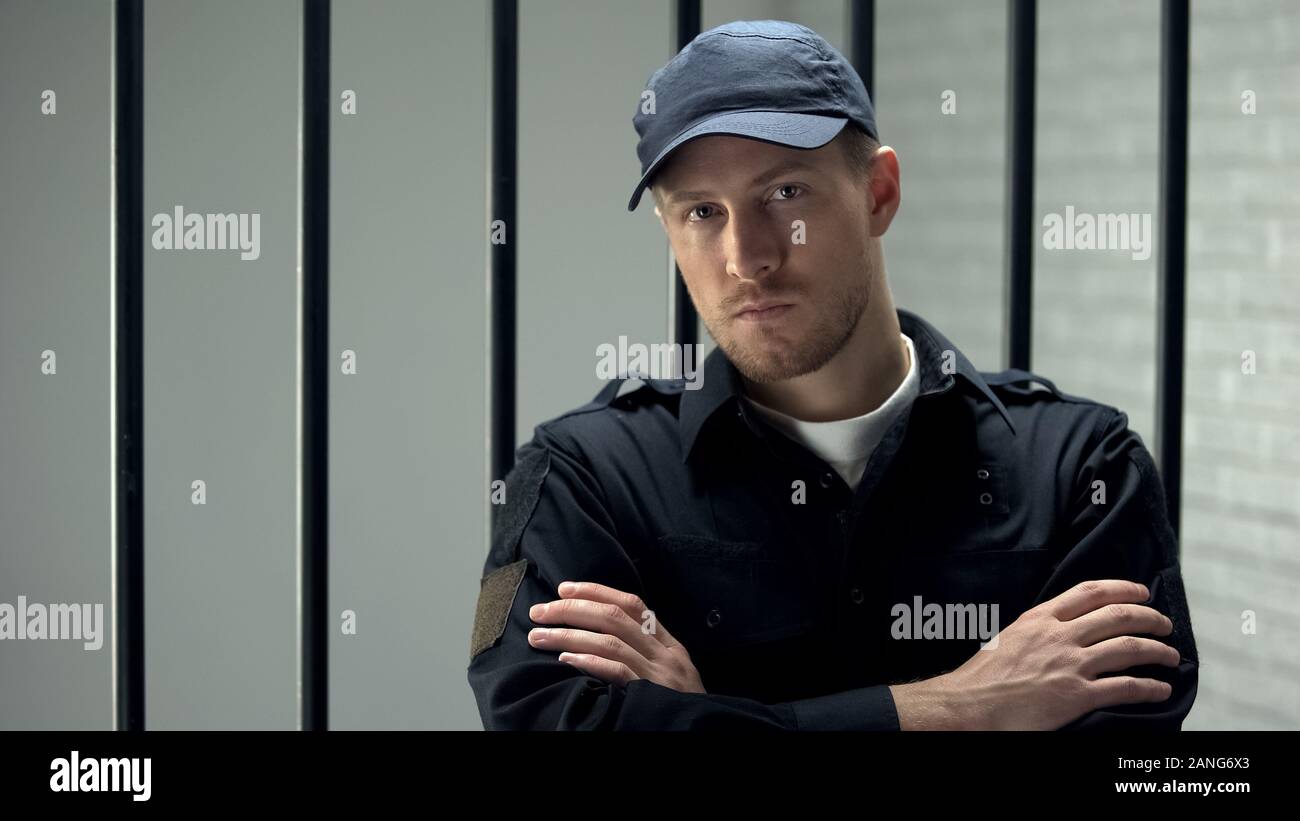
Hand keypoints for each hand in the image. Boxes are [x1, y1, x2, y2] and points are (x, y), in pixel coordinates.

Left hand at [527, 581, 705, 693]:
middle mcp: (664, 653)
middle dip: (572, 610)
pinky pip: (617, 672)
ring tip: (539, 636)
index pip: (631, 605)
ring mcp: (658, 675)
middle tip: (539, 611)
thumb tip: (598, 633)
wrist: (706, 731)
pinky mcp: (650, 696)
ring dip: (569, 635)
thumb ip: (643, 651)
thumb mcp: (669, 672)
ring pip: (610, 642)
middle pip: (614, 618)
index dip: (596, 591)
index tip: (564, 588)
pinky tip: (565, 659)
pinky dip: (589, 661)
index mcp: (668, 643)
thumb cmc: (679, 704)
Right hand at [893, 579, 1180, 729]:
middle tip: (1163, 624)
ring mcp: (1071, 665)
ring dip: (1157, 651)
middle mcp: (1060, 636)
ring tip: (1171, 655)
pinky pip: (1125, 687)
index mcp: (1041, 618)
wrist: (971, 704)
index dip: (1123, 589)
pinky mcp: (1078, 695)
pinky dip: (1150, 688)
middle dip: (1149, 618)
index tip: (1142, 592)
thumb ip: (1040, 627)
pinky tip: (1160, 689)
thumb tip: (1064, 625)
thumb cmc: (984, 675)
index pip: (1091, 592)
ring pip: (1129, 649)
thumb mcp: (1011, 635)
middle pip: (1118, 617)